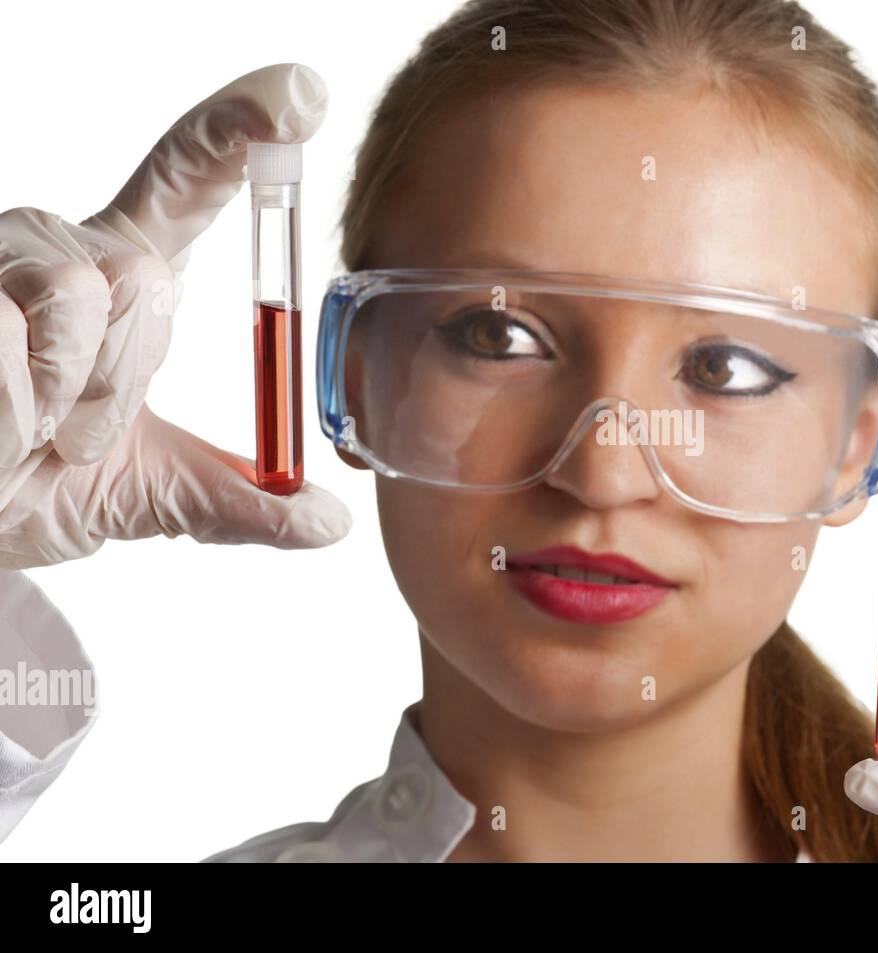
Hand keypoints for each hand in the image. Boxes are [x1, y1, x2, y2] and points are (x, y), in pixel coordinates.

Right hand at [0, 64, 350, 569]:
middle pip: (146, 277)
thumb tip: (332, 524)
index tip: (302, 92)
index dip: (238, 130)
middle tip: (74, 433)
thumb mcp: (154, 493)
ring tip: (29, 428)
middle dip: (122, 381)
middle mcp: (58, 247)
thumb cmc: (36, 482)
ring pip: (78, 299)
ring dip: (66, 397)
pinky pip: (6, 339)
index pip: (186, 182)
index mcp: (119, 274)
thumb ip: (244, 501)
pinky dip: (10, 411)